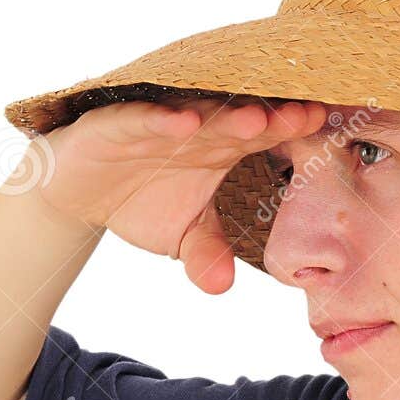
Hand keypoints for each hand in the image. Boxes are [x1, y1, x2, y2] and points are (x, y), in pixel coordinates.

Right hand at [32, 96, 327, 292]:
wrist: (75, 192)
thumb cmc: (142, 202)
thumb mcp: (181, 237)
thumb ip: (206, 255)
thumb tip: (221, 285)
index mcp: (221, 148)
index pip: (265, 136)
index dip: (292, 131)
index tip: (324, 127)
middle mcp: (197, 128)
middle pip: (240, 119)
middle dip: (272, 118)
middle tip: (304, 115)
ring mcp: (158, 122)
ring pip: (198, 114)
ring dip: (226, 116)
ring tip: (256, 120)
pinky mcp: (117, 123)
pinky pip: (144, 119)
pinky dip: (164, 121)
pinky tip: (187, 123)